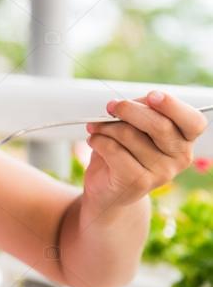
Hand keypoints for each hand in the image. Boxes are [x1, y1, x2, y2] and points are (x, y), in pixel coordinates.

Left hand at [83, 90, 208, 210]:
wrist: (110, 191)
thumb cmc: (126, 152)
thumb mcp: (137, 127)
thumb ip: (142, 112)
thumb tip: (130, 103)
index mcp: (185, 139)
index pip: (193, 122)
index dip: (173, 106)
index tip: (152, 96)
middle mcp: (179, 158)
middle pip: (159, 125)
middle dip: (129, 109)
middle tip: (111, 107)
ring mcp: (161, 173)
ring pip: (130, 135)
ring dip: (106, 126)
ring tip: (97, 128)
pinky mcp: (137, 182)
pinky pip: (114, 150)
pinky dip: (98, 140)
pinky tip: (94, 141)